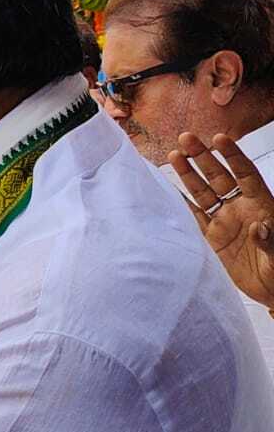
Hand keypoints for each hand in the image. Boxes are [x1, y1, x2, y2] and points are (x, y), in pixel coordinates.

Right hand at [169, 132, 273, 308]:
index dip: (233, 156)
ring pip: (203, 192)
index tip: (220, 139)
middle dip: (203, 157)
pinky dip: (180, 203)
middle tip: (187, 139)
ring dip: (188, 174)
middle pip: (219, 177)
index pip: (245, 174)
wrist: (271, 292)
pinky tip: (168, 190)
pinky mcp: (211, 238)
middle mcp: (239, 209)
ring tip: (174, 155)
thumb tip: (260, 226)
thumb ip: (270, 240)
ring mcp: (223, 222)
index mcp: (261, 206)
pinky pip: (193, 216)